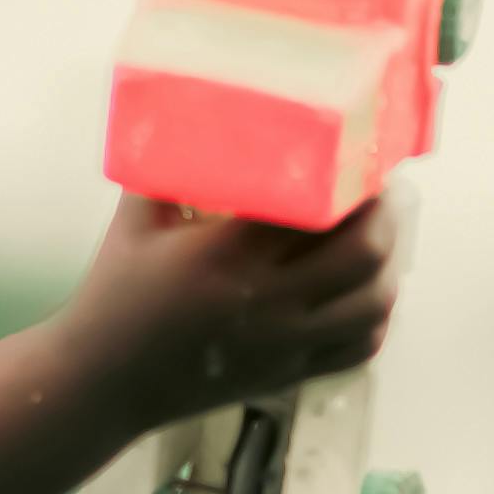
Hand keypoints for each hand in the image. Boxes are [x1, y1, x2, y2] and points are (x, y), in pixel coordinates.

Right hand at [60, 186, 402, 423]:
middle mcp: (263, 303)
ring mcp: (281, 345)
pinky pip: (359, 348)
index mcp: (223, 257)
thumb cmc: (115, 296)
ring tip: (385, 235)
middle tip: (383, 189)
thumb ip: (169, 166)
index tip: (358, 153)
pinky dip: (377, 317)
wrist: (103, 383)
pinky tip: (371, 291)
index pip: (312, 208)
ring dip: (390, 265)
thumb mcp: (136, 221)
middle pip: (361, 253)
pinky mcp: (288, 374)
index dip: (348, 177)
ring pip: (372, 304)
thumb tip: (201, 110)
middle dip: (384, 214)